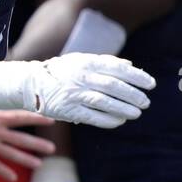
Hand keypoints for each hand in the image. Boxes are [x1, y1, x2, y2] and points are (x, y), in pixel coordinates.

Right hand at [0, 54, 154, 128]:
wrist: (30, 83)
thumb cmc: (61, 71)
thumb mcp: (81, 60)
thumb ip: (105, 62)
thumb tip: (131, 66)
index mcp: (87, 62)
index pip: (117, 68)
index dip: (136, 76)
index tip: (151, 84)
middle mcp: (82, 77)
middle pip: (114, 86)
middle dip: (133, 95)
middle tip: (146, 102)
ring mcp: (75, 94)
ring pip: (105, 102)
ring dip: (124, 109)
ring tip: (137, 113)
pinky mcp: (68, 109)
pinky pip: (92, 116)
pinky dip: (108, 119)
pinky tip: (120, 121)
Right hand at [0, 109, 54, 181]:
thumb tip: (15, 98)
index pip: (20, 117)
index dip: (36, 117)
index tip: (52, 119)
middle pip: (19, 138)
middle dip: (36, 144)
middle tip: (52, 148)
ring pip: (9, 153)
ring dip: (25, 159)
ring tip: (39, 164)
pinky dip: (3, 171)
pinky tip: (14, 178)